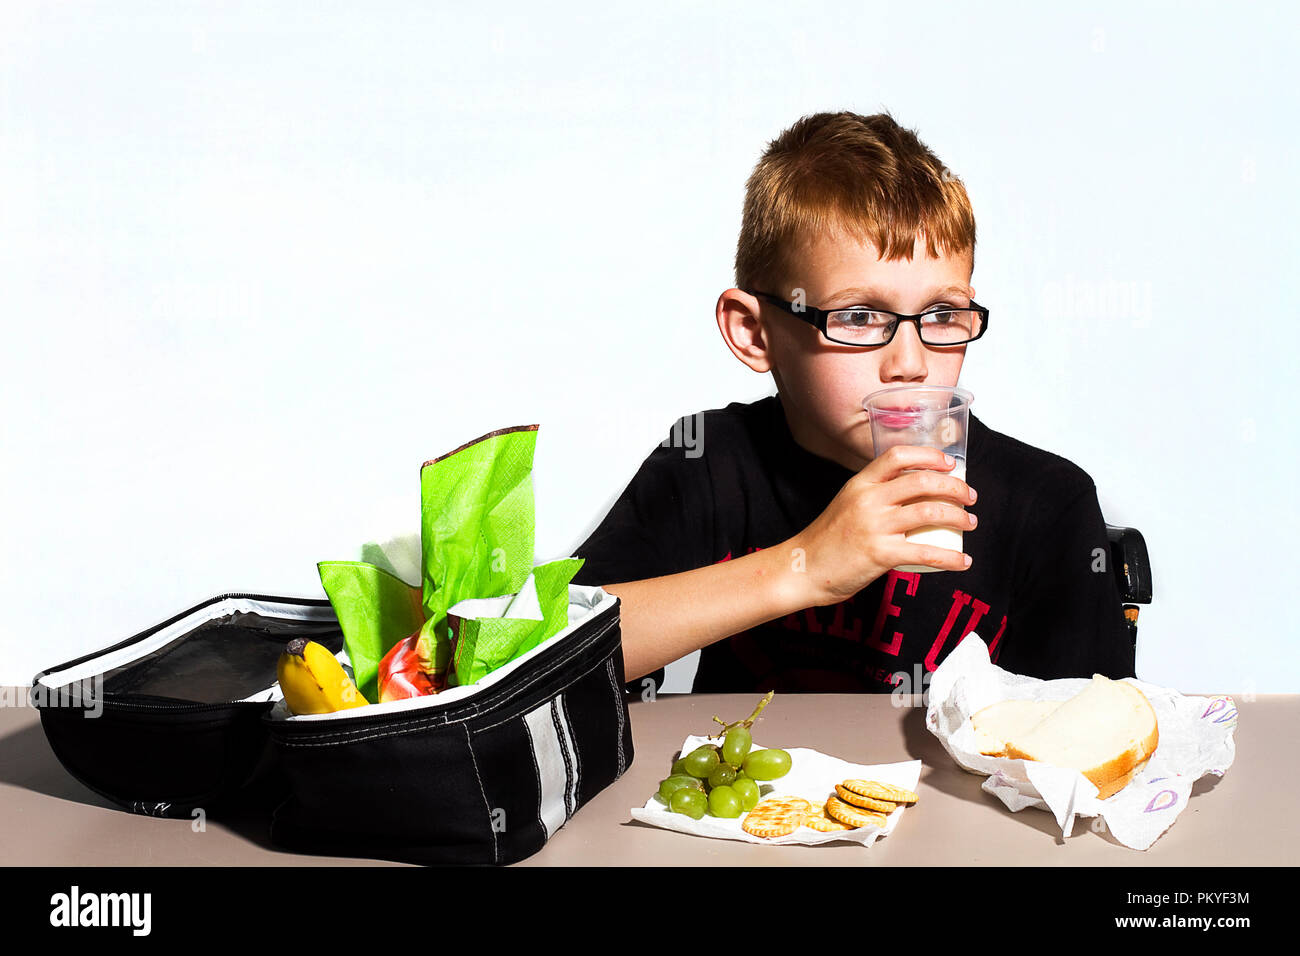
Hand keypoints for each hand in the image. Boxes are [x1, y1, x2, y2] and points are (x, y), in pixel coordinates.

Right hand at [786, 444, 975, 606]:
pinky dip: (951, 558)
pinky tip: (963, 561)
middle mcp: (868, 500)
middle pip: (922, 481)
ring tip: (970, 522)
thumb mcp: (847, 504)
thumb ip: (874, 496)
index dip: (929, 456)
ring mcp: (874, 526)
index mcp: (859, 484)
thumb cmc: (827, 540)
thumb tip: (912, 494)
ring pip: (930, 511)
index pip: (898, 455)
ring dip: (959, 516)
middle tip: (969, 497)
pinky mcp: (880, 554)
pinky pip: (926, 553)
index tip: (949, 464)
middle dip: (955, 487)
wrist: (803, 569)